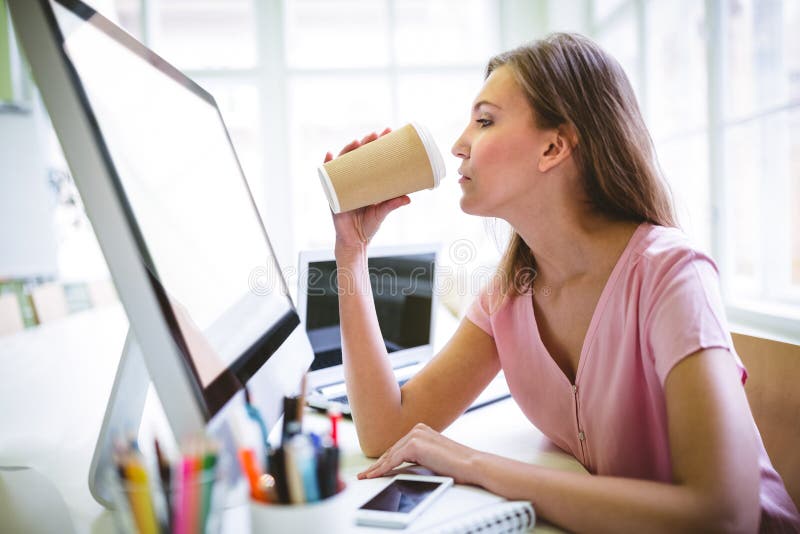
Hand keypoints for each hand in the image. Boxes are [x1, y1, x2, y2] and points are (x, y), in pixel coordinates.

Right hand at [325, 128, 410, 251]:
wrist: (354, 242)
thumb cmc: (368, 226)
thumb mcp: (382, 212)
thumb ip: (392, 204)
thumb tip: (409, 197)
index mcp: (366, 181)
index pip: (372, 157)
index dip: (378, 144)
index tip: (388, 132)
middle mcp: (354, 180)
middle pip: (358, 156)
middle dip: (366, 143)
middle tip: (376, 134)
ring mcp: (342, 185)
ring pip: (344, 163)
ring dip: (348, 150)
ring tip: (356, 142)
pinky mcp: (334, 193)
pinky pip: (328, 177)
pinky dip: (327, 165)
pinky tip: (329, 155)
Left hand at [357, 423, 479, 485]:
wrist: (470, 464)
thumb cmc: (456, 465)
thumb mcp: (432, 457)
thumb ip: (417, 456)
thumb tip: (400, 466)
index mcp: (421, 429)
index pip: (398, 447)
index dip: (384, 459)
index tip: (374, 468)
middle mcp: (417, 429)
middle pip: (391, 450)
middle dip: (377, 463)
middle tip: (365, 474)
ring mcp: (415, 434)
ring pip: (390, 455)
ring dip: (376, 467)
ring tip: (366, 476)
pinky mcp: (414, 444)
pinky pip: (393, 460)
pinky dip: (382, 469)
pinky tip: (374, 476)